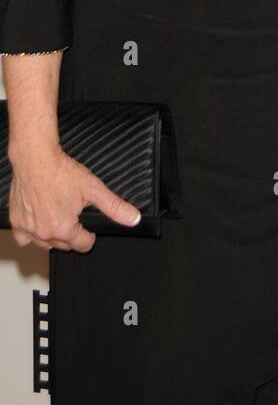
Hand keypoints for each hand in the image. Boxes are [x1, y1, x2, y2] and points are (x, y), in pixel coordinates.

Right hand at [8, 144, 141, 251]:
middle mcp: (44, 233)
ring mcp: (28, 229)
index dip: (90, 236)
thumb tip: (133, 218)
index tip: (89, 229)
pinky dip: (31, 234)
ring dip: (53, 236)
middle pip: (63, 245)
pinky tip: (39, 222)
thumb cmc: (61, 171)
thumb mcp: (94, 189)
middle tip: (74, 217)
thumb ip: (114, 206)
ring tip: (59, 218)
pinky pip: (24, 238)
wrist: (35, 158)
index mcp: (64, 229)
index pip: (82, 245)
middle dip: (72, 235)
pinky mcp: (16, 221)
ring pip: (44, 244)